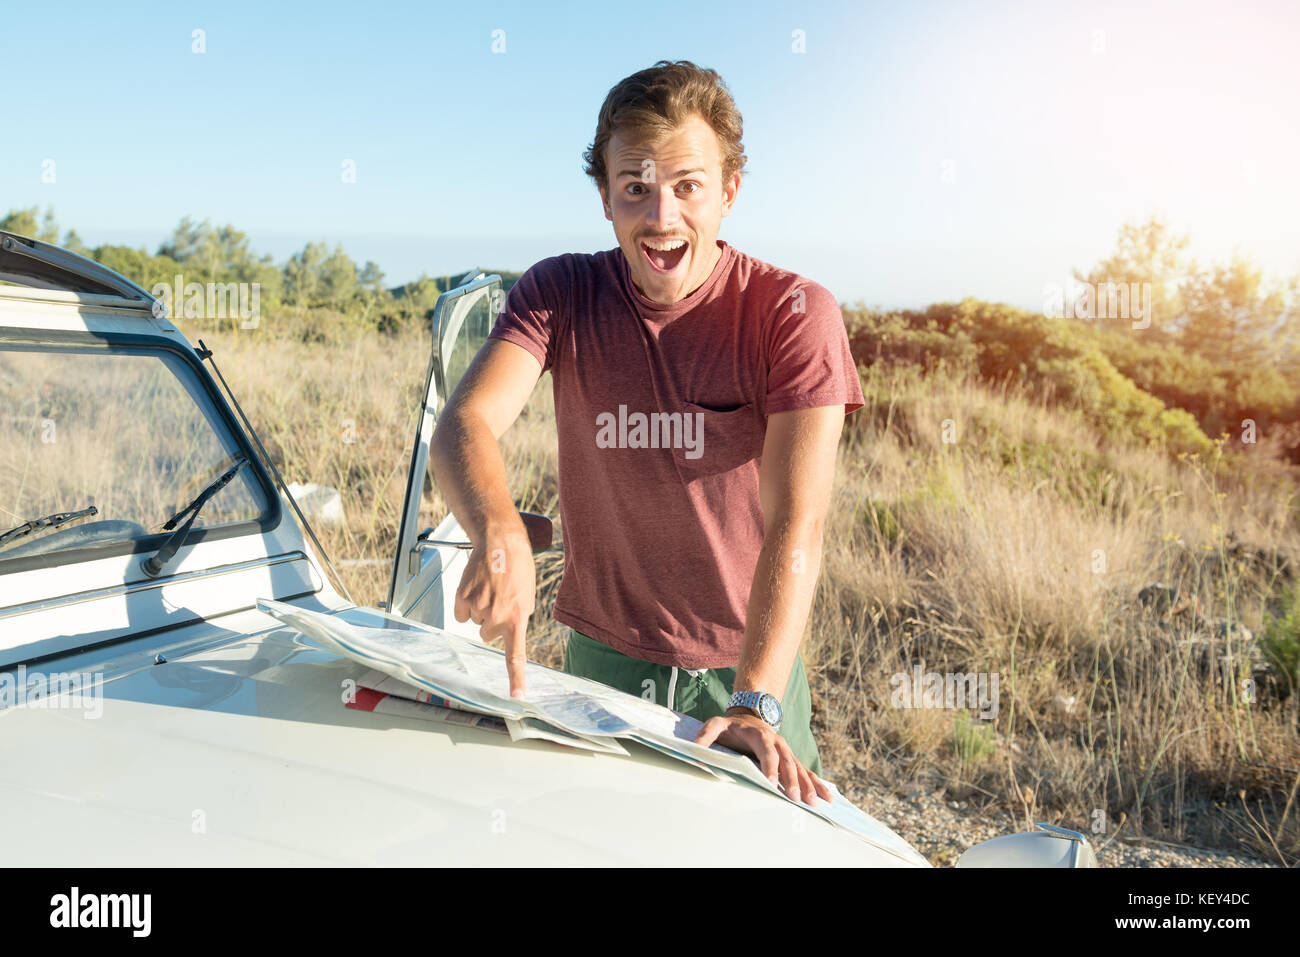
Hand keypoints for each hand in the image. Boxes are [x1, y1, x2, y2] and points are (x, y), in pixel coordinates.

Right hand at [453, 525, 535, 698]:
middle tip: (499, 597)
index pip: (515, 656)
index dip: (516, 679)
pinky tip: (476, 587)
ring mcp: (478, 609)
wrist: (499, 541)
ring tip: (490, 587)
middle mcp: (496, 617)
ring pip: (475, 622)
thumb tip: (507, 630)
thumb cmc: (517, 566)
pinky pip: (461, 614)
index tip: (517, 698)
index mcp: (517, 618)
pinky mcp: (462, 599)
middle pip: (488, 635)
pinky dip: (466, 603)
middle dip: (492, 620)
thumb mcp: (528, 595)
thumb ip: (518, 617)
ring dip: (481, 608)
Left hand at [694, 709, 833, 806]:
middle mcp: (777, 742)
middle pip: (787, 762)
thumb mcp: (715, 725)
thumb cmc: (731, 726)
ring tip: (816, 803)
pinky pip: (807, 771)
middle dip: (792, 781)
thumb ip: (705, 736)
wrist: (749, 714)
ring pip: (800, 768)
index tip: (770, 783)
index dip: (769, 766)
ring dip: (809, 785)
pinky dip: (818, 784)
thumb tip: (695, 751)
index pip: (767, 751)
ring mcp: (786, 751)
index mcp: (760, 735)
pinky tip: (829, 797)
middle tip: (794, 799)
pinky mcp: (791, 759)